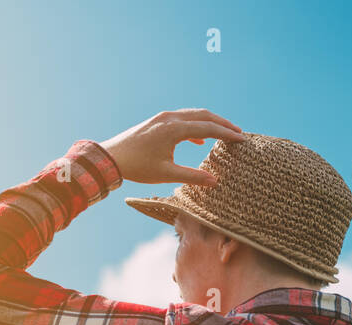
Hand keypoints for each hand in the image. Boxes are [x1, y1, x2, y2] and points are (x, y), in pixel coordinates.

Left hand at [99, 109, 246, 185]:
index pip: (208, 128)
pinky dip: (195, 126)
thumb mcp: (166, 174)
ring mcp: (163, 117)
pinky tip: (198, 140)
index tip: (242, 140)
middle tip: (238, 133)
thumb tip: (215, 182)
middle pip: (204, 116)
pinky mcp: (157, 122)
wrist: (109, 158)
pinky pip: (182, 119)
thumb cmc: (137, 167)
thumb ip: (192, 176)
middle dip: (223, 124)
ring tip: (223, 134)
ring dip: (209, 123)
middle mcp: (170, 118)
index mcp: (175, 129)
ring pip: (193, 115)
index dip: (227, 134)